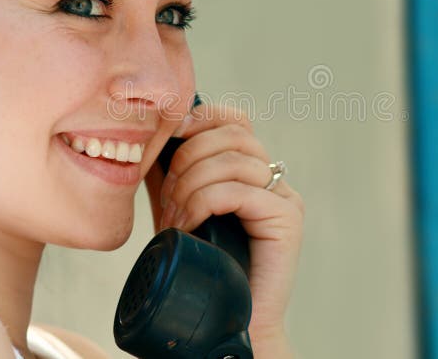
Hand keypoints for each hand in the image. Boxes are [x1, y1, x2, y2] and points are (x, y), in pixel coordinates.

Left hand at [144, 103, 303, 355]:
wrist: (228, 319)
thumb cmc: (201, 267)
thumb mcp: (178, 206)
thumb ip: (172, 173)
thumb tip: (149, 134)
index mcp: (251, 170)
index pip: (235, 120)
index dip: (201, 117)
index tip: (167, 135)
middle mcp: (273, 178)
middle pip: (234, 133)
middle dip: (188, 158)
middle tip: (166, 197)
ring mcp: (284, 197)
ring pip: (234, 160)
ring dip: (192, 185)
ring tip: (175, 218)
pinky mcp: (287, 218)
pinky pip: (240, 190)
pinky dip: (205, 203)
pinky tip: (190, 225)